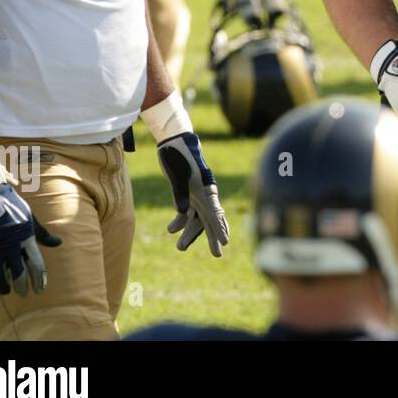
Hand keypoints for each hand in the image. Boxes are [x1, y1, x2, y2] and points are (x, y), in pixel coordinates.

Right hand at [0, 184, 60, 295]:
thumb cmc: (13, 208)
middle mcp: (11, 245)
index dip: (39, 279)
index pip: (37, 264)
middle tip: (24, 294)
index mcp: (26, 238)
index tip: (40, 290)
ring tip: (7, 291)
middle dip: (23, 286)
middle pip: (19, 273)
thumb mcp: (30, 219)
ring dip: (4, 286)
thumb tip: (59, 243)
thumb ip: (42, 234)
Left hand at [156, 133, 229, 255]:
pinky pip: (186, 212)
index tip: (225, 242)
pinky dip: (180, 221)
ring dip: (189, 233)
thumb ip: (180, 194)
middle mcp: (204, 194)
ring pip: (196, 218)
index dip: (220, 228)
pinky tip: (171, 229)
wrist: (173, 143)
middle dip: (213, 237)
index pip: (215, 213)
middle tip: (217, 254)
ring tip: (180, 247)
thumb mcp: (178, 175)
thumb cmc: (178, 156)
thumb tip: (182, 213)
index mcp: (206, 189)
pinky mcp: (185, 193)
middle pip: (210, 219)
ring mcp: (196, 194)